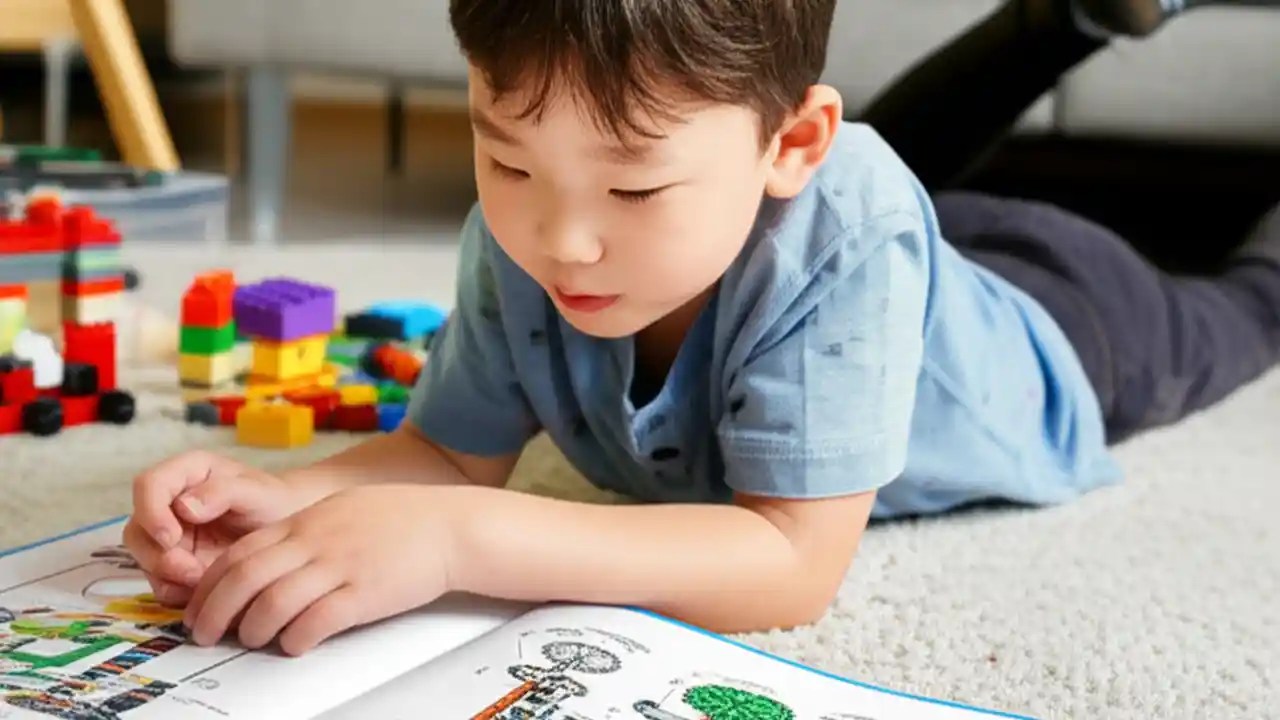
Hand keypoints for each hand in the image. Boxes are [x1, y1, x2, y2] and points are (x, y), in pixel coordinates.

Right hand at [124, 451, 318, 608]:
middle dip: (158, 555)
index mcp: (186, 474)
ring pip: (145, 560)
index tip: (171, 538)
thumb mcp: (256, 491)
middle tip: (191, 570)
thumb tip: (183, 507)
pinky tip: (203, 591)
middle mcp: (169, 504)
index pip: (147, 485)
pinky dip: (176, 591)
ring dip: (167, 576)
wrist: (290, 530)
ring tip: (203, 580)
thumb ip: (222, 492)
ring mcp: (170, 536)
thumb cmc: (274, 501)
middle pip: (138, 529)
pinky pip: (161, 582)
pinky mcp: (176, 564)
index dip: (151, 512)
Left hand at [182, 483, 458, 655]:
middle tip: (205, 634)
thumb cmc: (399, 520)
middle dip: (214, 612)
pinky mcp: (365, 593)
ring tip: (251, 641)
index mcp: (305, 522)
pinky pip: (317, 620)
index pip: (240, 551)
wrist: (447, 526)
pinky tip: (294, 644)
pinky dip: (296, 637)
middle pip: (245, 578)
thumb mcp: (340, 509)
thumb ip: (302, 530)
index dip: (209, 584)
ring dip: (253, 629)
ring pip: (273, 601)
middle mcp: (316, 542)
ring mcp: (340, 566)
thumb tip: (265, 558)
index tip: (199, 606)